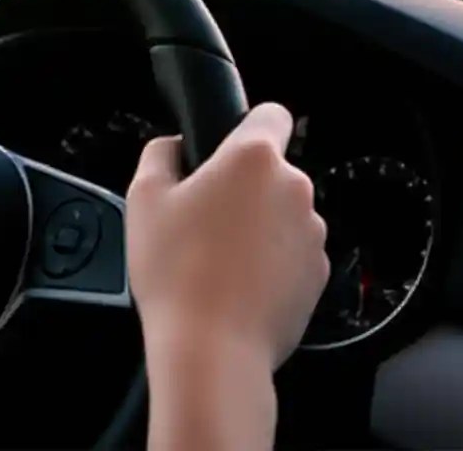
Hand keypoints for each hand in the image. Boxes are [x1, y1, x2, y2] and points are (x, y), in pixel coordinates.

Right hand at [126, 103, 328, 369]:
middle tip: (201, 219)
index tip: (225, 149)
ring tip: (216, 259)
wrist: (212, 350)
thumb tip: (173, 147)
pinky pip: (292, 254)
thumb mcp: (143, 199)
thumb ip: (159, 154)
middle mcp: (294, 189)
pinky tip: (236, 284)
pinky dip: (271, 263)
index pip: (270, 113)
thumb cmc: (177, 274)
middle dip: (242, 188)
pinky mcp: (319, 274)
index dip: (246, 125)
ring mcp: (312, 233)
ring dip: (258, 227)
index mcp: (253, 159)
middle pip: (271, 171)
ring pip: (282, 214)